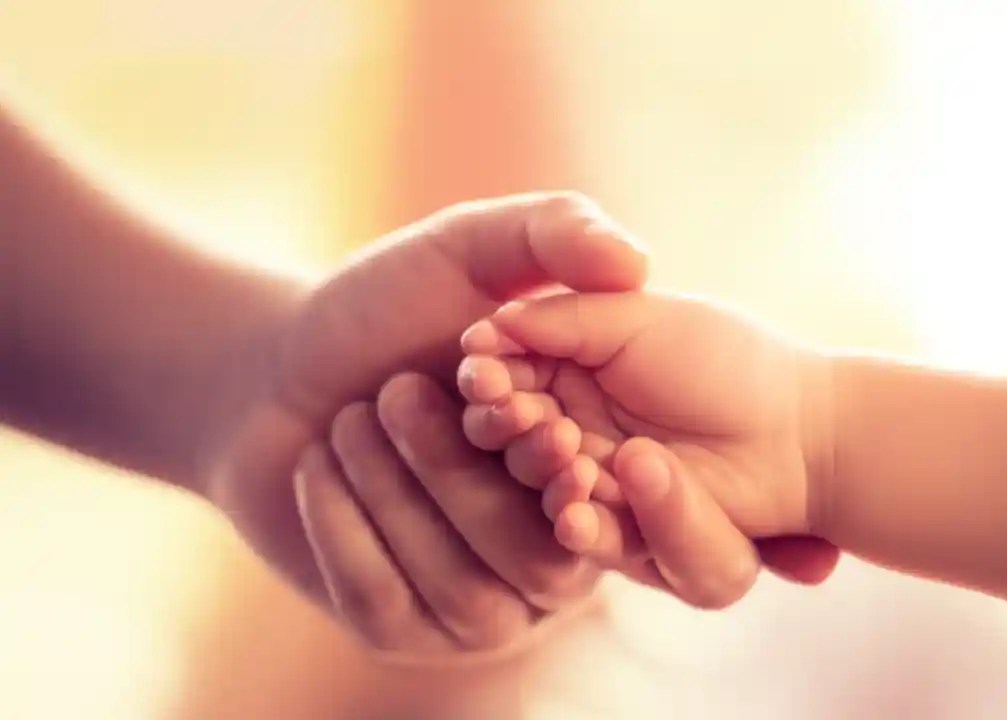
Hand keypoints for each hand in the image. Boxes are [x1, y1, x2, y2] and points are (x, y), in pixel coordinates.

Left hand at [203, 193, 647, 658]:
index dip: (563, 468)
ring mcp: (473, 602)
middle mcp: (543, 548)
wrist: (273, 367)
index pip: (607, 506)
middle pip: (538, 562)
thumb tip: (638, 260)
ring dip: (398, 495)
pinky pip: (387, 607)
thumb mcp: (467, 246)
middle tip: (396, 392)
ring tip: (350, 420)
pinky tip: (319, 464)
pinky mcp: (398, 630)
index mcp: (583, 468)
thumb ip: (556, 231)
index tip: (522, 413)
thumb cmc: (383, 309)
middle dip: (460, 477)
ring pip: (468, 593)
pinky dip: (346, 528)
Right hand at [457, 291, 837, 607]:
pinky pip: (591, 536)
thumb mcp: (637, 319)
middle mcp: (578, 428)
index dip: (490, 376)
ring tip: (567, 456)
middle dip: (511, 428)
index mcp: (576, 369)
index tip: (478, 369)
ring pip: (546, 489)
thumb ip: (565, 317)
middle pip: (516, 439)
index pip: (510, 377)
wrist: (802, 430)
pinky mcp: (627, 536)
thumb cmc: (723, 360)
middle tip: (516, 414)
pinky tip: (576, 511)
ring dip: (547, 473)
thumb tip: (492, 322)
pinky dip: (583, 524)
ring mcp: (600, 484)